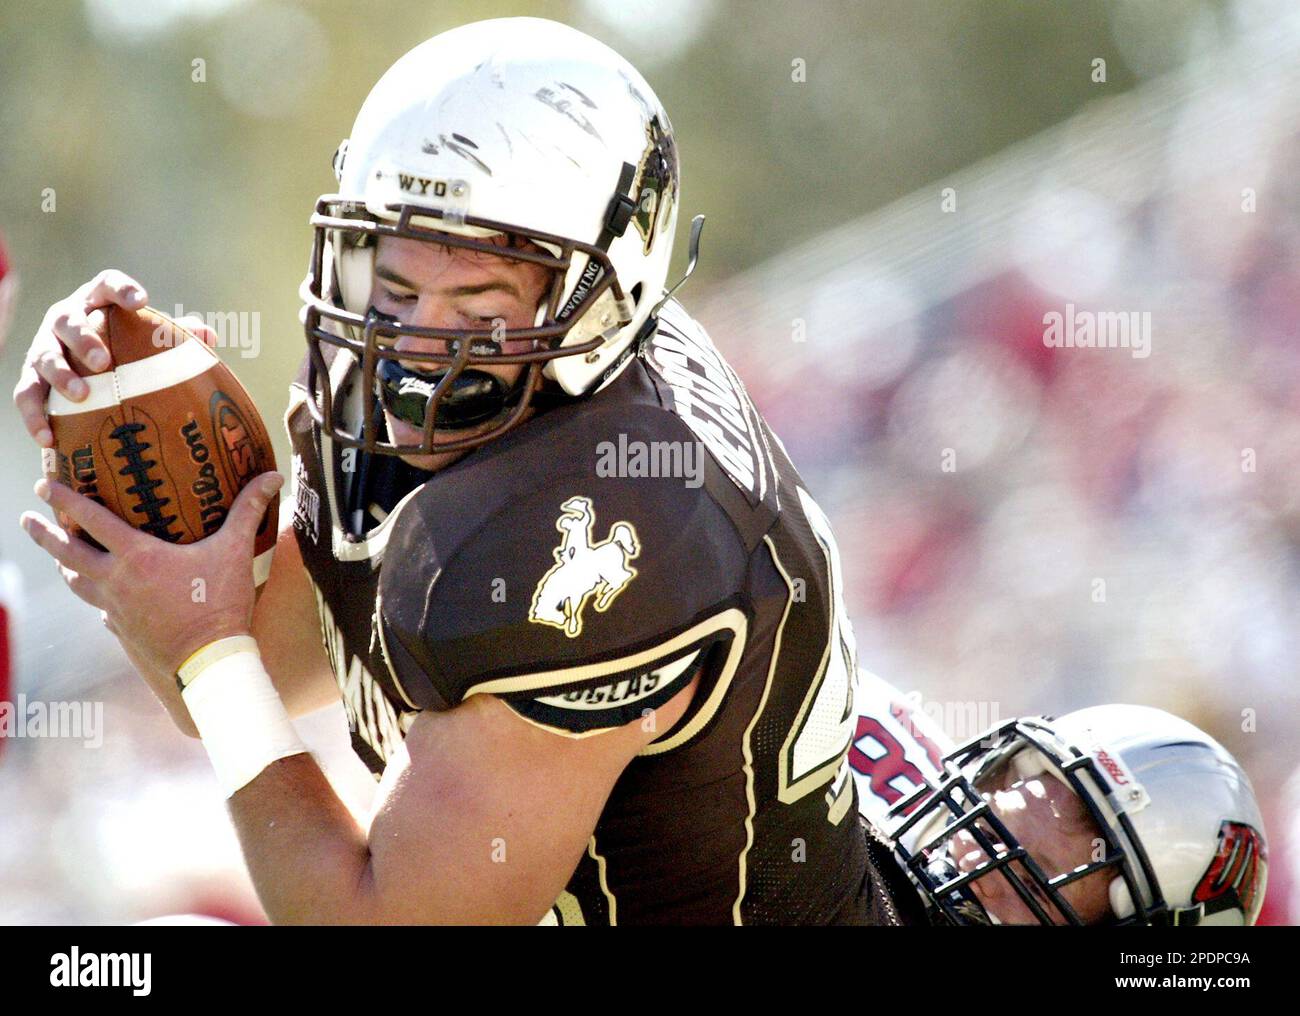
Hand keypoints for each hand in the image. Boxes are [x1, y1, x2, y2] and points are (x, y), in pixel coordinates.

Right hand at [12, 269, 218, 447]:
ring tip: (81, 396)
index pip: (107, 285)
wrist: (87, 371)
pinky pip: (26, 395)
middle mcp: (65, 319)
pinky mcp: (31, 377)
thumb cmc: (129, 350)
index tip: (140, 301)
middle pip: (68, 320)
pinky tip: (48, 437)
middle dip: (83, 339)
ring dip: (60, 375)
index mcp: (97, 302)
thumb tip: (207, 335)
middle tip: (103, 361)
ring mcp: (44, 347)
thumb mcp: (149, 340)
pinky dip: (34, 416)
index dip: (121, 290)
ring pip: (44, 356)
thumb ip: (176, 336)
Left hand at [20, 471, 284, 731]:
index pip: (90, 519)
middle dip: (43, 533)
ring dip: (62, 565)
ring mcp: (113, 609)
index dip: (65, 498)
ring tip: (57, 555)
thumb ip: (249, 510)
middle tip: (27, 519)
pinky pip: (99, 609)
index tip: (44, 482)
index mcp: (136, 556)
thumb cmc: (220, 603)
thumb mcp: (236, 551)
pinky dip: (94, 597)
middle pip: (66, 553)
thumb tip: (273, 475)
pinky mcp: (121, 632)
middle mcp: (115, 581)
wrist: (208, 662)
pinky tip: (101, 598)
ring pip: (75, 583)